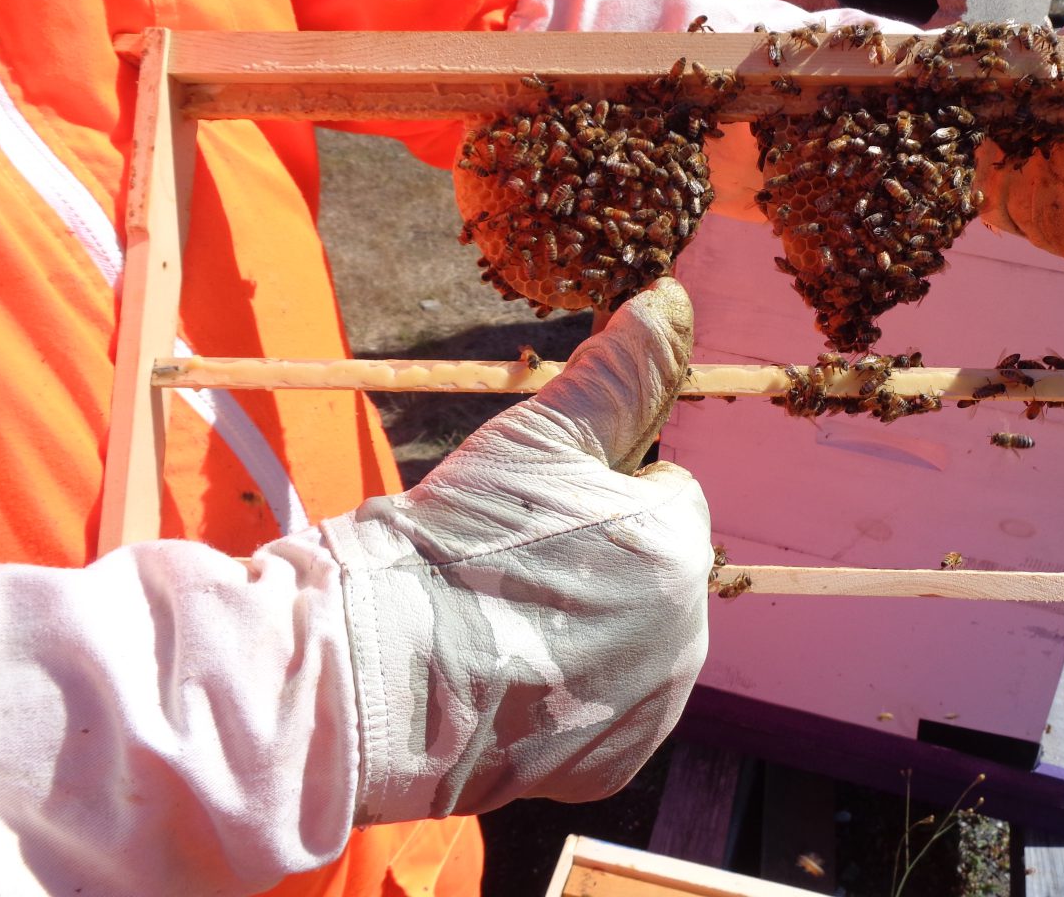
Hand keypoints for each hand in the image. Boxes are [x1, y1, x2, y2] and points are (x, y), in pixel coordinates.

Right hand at [319, 278, 710, 822]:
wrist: (376, 673)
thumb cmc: (454, 541)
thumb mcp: (539, 435)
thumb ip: (619, 370)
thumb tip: (671, 296)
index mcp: (678, 547)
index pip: (667, 492)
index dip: (602, 489)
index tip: (538, 511)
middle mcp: (687, 635)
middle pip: (653, 568)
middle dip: (602, 558)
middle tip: (513, 568)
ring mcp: (651, 708)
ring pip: (636, 637)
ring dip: (590, 626)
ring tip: (504, 623)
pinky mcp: (610, 766)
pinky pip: (608, 708)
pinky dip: (570, 696)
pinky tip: (511, 682)